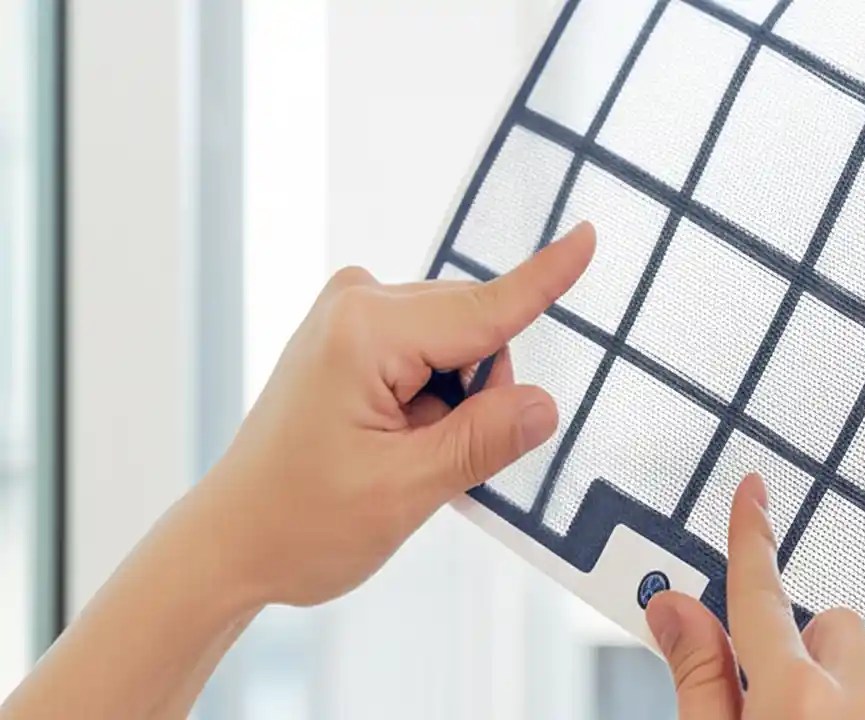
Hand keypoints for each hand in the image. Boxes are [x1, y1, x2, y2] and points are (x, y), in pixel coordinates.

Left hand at [198, 223, 595, 607]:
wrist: (231, 544)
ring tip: (406, 454)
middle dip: (482, 392)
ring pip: (458, 340)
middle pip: (475, 327)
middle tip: (435, 459)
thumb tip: (544, 404)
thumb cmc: (300, 523)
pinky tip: (402, 438)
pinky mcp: (350, 336)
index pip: (484, 309)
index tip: (590, 237)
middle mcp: (356, 305)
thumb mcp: (405, 491)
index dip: (545, 281)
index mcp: (366, 333)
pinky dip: (437, 394)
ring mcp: (349, 316)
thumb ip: (483, 442)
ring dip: (457, 399)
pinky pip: (430, 348)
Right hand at [645, 474, 864, 718]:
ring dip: (827, 694)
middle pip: (833, 628)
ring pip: (859, 675)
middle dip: (801, 643)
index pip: (760, 596)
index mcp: (795, 695)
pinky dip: (847, 717)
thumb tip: (675, 610)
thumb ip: (698, 678)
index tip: (752, 491)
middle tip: (764, 690)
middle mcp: (857, 702)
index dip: (750, 538)